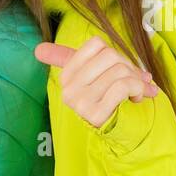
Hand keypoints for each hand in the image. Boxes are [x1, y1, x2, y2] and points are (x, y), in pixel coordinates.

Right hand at [33, 36, 158, 128]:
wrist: (122, 131)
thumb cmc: (109, 97)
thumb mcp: (94, 75)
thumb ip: (70, 59)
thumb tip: (38, 49)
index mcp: (67, 76)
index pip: (96, 44)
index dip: (116, 53)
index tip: (122, 68)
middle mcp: (69, 90)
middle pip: (109, 56)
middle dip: (130, 67)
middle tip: (135, 81)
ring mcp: (80, 103)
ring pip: (118, 71)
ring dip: (137, 80)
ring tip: (138, 90)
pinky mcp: (95, 115)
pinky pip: (122, 87)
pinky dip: (137, 89)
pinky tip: (137, 97)